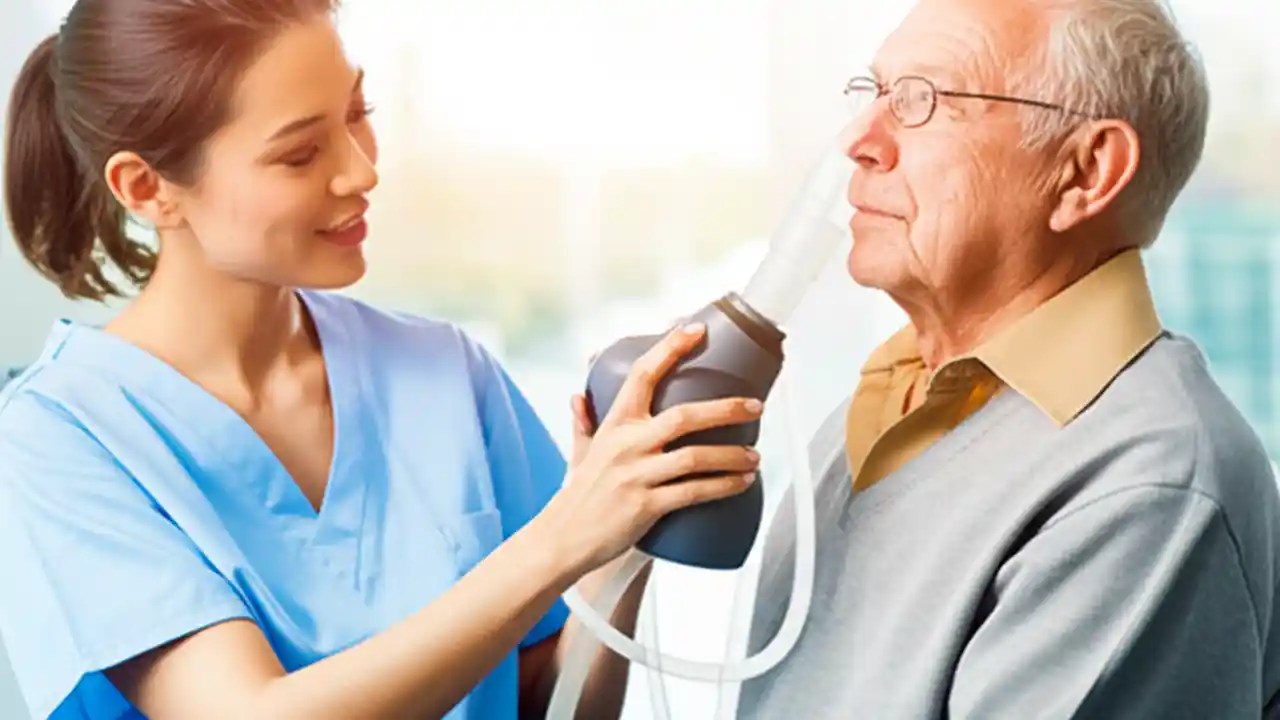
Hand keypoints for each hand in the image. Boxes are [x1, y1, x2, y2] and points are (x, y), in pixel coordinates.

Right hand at [539, 323, 762, 577]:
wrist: (562, 539)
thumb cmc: (578, 494)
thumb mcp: (580, 451)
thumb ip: (584, 423)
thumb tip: (579, 396)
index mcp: (614, 424)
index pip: (642, 374)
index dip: (670, 348)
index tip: (697, 329)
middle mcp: (626, 445)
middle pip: (684, 417)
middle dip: (725, 409)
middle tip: (755, 406)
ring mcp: (637, 476)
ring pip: (695, 457)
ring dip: (732, 455)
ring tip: (755, 455)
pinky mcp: (646, 506)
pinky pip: (694, 492)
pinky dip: (723, 486)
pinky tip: (743, 482)